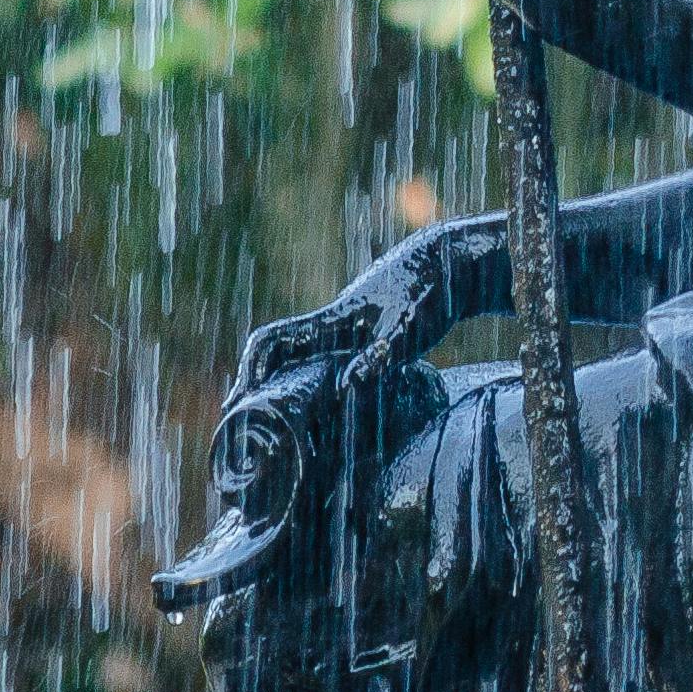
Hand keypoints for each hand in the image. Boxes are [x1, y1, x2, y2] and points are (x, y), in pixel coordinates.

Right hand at [150, 236, 476, 611]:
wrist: (453, 262)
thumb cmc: (429, 291)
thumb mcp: (406, 329)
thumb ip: (378, 357)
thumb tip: (344, 388)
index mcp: (331, 322)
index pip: (271, 342)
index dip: (249, 372)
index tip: (239, 404)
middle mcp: (332, 326)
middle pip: (275, 355)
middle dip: (255, 386)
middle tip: (243, 426)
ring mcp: (349, 332)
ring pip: (300, 361)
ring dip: (281, 387)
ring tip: (272, 429)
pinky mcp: (368, 337)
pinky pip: (327, 363)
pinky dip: (312, 385)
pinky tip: (320, 411)